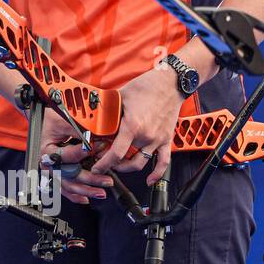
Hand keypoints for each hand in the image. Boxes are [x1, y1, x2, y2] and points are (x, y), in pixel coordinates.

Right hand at [38, 110, 113, 204]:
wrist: (44, 119)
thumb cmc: (51, 119)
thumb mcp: (63, 121)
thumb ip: (78, 132)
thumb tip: (94, 141)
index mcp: (46, 151)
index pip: (67, 156)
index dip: (83, 153)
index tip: (98, 149)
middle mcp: (48, 164)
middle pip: (69, 176)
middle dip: (90, 179)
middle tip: (106, 180)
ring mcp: (52, 170)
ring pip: (68, 185)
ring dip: (86, 190)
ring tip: (101, 193)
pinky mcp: (57, 173)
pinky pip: (65, 188)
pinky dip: (75, 195)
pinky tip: (85, 199)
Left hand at [88, 64, 184, 185]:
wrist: (171, 83)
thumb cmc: (146, 87)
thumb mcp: (120, 96)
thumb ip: (108, 109)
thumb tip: (92, 114)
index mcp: (132, 126)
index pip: (116, 153)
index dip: (104, 163)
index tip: (96, 167)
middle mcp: (146, 136)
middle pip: (125, 159)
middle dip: (112, 163)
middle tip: (102, 160)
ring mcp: (157, 139)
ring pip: (140, 163)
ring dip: (127, 168)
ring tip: (117, 166)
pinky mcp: (167, 140)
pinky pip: (164, 162)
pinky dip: (157, 173)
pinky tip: (149, 180)